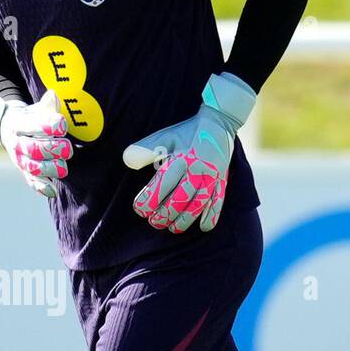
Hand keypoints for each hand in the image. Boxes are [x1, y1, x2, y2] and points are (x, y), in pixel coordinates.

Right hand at [0, 88, 72, 197]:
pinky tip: (53, 191)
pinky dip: (41, 187)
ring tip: (64, 167)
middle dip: (53, 149)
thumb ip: (48, 104)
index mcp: (18, 124)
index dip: (50, 125)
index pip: (34, 125)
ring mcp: (19, 159)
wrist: (10, 129)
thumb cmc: (31, 117)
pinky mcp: (24, 171)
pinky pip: (31, 181)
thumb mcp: (36, 107)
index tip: (62, 125)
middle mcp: (16, 143)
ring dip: (50, 169)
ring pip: (33, 167)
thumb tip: (53, 96)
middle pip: (34, 149)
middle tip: (68, 147)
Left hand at [122, 72, 255, 232]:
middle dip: (164, 215)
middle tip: (154, 222)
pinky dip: (211, 216)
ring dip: (184, 220)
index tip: (140, 209)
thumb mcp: (164, 137)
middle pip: (179, 200)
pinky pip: (218, 202)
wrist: (219, 122)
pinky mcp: (222, 181)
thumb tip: (126, 161)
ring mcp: (212, 177)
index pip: (162, 186)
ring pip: (198, 205)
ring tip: (172, 228)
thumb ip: (144, 150)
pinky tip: (203, 227)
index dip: (149, 201)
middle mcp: (197, 170)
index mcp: (181, 159)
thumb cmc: (186, 132)